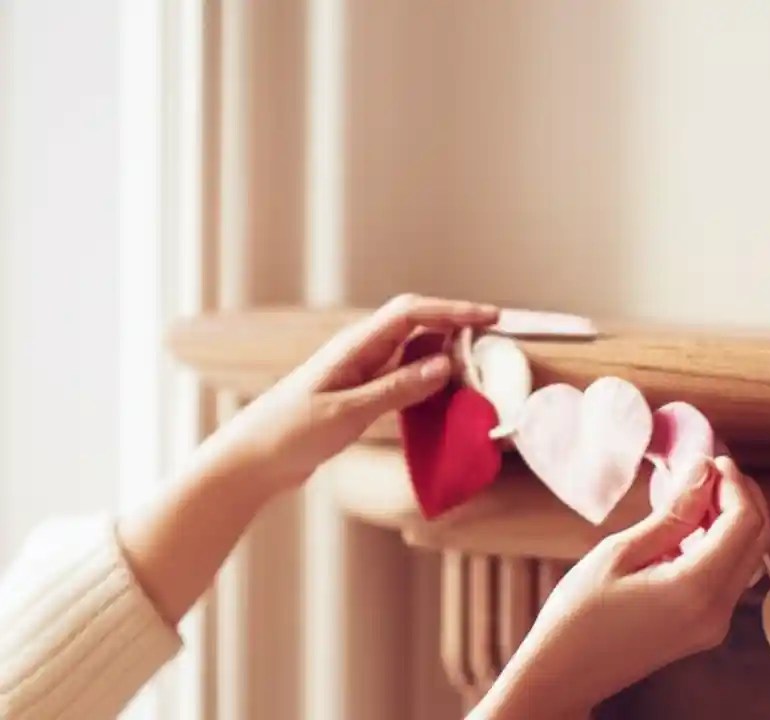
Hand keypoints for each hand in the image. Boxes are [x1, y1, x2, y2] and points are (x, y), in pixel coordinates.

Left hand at [120, 294, 496, 626]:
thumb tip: (446, 365)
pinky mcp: (361, 394)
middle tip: (496, 335)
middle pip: (418, 323)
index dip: (454, 310)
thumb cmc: (290, 432)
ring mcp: (361, 371)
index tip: (491, 318)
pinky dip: (431, 379)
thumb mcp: (348, 412)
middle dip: (457, 324)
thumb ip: (397, 388)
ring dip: (447, 352)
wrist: (251, 460)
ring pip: (414, 350)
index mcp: (355, 345)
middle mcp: (361, 351)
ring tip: (481, 363)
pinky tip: (448, 394)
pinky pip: (405, 376)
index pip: (413, 312)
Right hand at [471, 457, 769, 719]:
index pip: (744, 523)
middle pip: (759, 538)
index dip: (734, 483)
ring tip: (695, 494)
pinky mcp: (707, 627)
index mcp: (697, 589)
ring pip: (750, 556)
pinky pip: (731, 575)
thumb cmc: (578, 615)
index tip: (710, 459)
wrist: (563, 674)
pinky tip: (690, 527)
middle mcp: (718, 611)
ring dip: (733, 519)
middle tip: (708, 471)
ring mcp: (716, 623)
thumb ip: (672, 513)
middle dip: (741, 497)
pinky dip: (722, 543)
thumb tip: (704, 470)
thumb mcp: (620, 552)